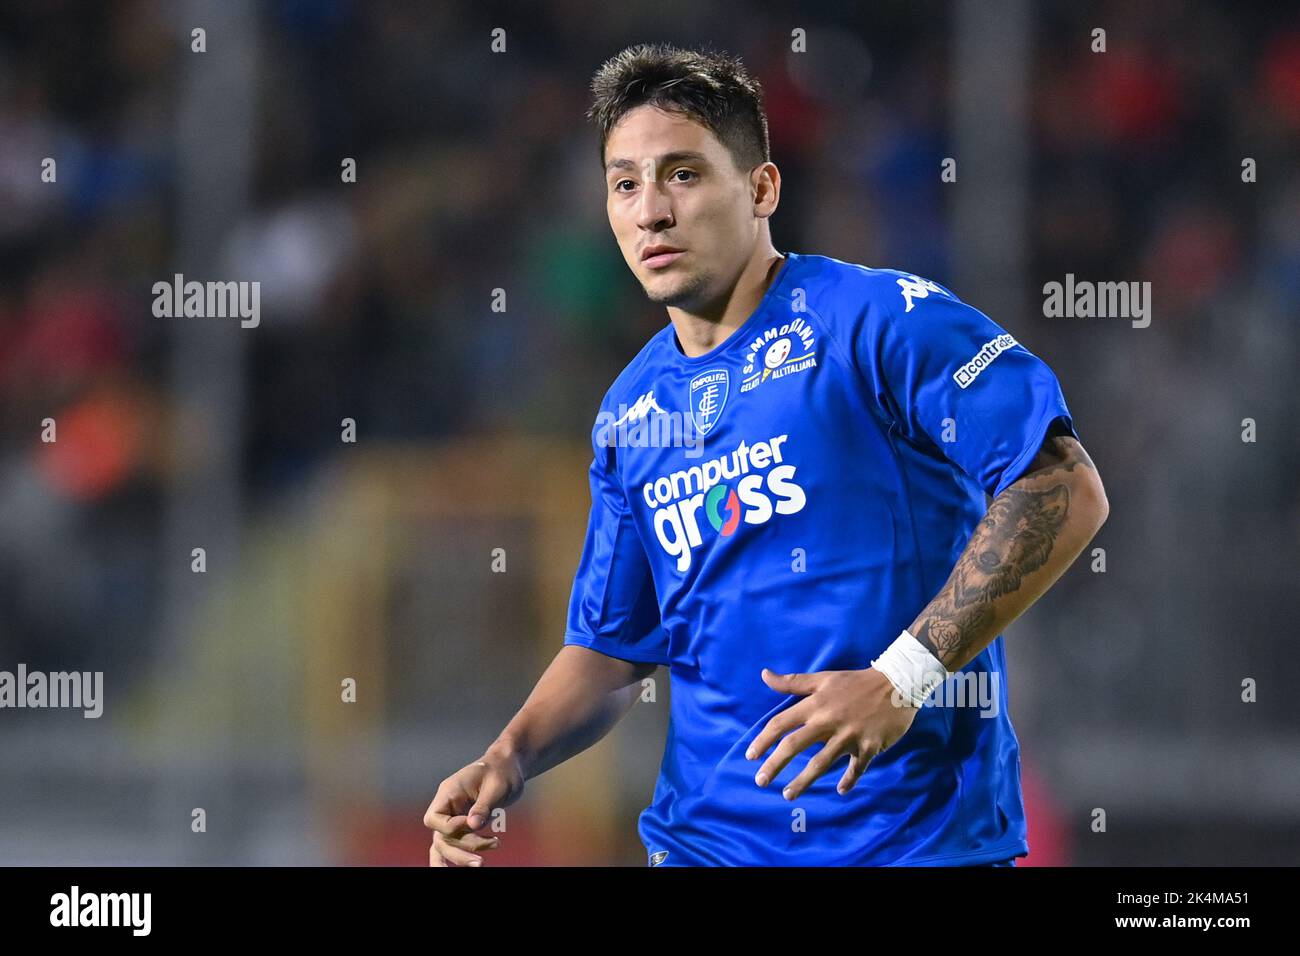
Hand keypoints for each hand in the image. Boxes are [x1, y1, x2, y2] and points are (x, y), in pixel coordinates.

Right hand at [423, 748, 523, 866]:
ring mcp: (453, 816)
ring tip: (481, 863)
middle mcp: (447, 806)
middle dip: (460, 849)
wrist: (508, 767)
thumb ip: (483, 806)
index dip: (451, 828)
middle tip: (482, 859)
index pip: (435, 818)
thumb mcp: (496, 786)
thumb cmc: (502, 771)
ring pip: (445, 844)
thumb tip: (473, 826)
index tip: (474, 825)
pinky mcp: (463, 825)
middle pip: (441, 836)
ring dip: (460, 856)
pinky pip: (452, 844)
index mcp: (449, 792)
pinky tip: (470, 865)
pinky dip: (457, 856)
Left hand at [745, 667, 918, 800]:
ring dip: (803, 781)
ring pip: (821, 763)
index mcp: (815, 704)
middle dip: (775, 765)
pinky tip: (841, 790)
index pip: (781, 724)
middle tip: (760, 781)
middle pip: (795, 746)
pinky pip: (856, 767)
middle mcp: (828, 721)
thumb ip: (792, 681)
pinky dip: (849, 779)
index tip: (750, 756)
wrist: (897, 683)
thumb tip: (763, 675)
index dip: (763, 740)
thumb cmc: (856, 682)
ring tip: (787, 794)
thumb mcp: (823, 678)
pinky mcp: (869, 746)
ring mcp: (849, 735)